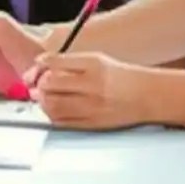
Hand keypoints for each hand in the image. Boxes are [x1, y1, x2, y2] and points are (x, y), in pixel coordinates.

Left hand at [32, 52, 171, 129]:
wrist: (146, 96)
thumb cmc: (119, 76)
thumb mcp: (95, 60)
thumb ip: (66, 62)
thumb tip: (39, 65)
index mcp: (93, 65)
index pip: (55, 62)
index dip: (40, 64)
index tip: (38, 64)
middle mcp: (93, 86)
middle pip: (51, 84)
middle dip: (38, 83)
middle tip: (38, 83)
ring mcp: (93, 107)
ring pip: (53, 105)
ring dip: (42, 100)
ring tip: (45, 96)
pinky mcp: (93, 124)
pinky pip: (62, 121)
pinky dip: (51, 114)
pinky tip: (54, 108)